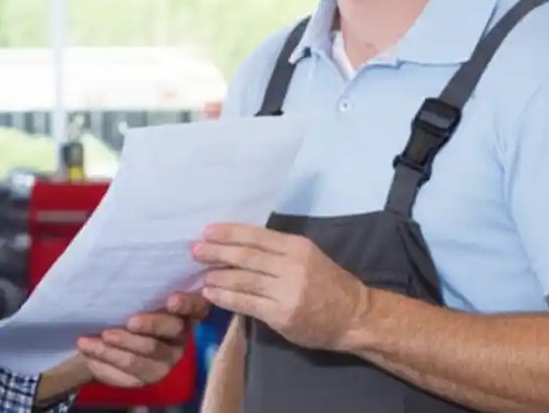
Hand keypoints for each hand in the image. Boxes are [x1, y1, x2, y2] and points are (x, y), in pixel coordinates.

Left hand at [76, 292, 208, 387]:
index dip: (187, 303)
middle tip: (129, 321)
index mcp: (184, 312)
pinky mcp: (146, 379)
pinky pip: (125, 374)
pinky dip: (104, 361)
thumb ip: (139, 287)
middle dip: (149, 325)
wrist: (106, 336)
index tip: (171, 300)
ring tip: (93, 339)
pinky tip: (88, 350)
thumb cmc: (126, 306)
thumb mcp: (134, 294)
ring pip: (142, 358)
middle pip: (169, 331)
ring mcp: (164, 362)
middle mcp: (179, 338)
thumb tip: (123, 267)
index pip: (196, 306)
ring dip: (116, 348)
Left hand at [195, 223, 366, 349]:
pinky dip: (225, 297)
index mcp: (297, 247)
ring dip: (217, 276)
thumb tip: (238, 245)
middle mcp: (291, 266)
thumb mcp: (308, 256)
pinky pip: (246, 303)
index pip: (256, 236)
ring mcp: (286, 291)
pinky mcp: (281, 315)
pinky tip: (212, 294)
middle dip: (217, 252)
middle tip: (194, 250)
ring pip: (243, 280)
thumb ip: (278, 251)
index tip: (207, 231)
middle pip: (246, 256)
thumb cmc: (328, 284)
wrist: (354, 316)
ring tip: (201, 274)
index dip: (229, 232)